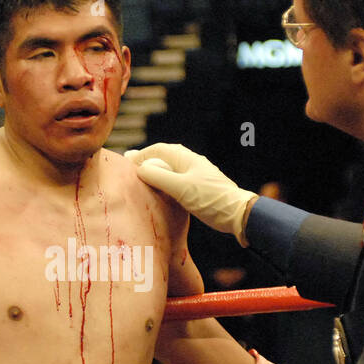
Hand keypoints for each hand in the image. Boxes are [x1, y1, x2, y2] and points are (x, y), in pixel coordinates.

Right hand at [124, 143, 258, 245]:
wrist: (236, 214)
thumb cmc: (210, 199)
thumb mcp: (181, 187)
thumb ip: (158, 177)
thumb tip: (139, 170)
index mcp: (186, 158)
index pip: (158, 150)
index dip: (141, 155)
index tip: (126, 163)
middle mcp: (190, 163)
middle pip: (163, 158)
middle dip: (147, 162)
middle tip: (130, 169)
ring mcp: (195, 176)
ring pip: (170, 170)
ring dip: (155, 173)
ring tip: (141, 181)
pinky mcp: (199, 189)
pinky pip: (176, 182)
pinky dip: (164, 184)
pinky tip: (160, 193)